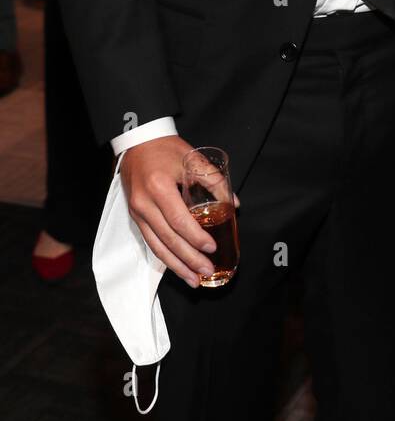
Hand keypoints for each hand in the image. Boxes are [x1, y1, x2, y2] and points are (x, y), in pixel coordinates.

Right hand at [119, 134, 240, 288]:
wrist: (137, 141)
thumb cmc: (165, 148)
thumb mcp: (192, 158)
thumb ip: (214, 180)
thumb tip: (233, 204)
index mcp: (159, 187)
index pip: (179, 220)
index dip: (196, 237)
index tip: (211, 248)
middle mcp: (144, 203)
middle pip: (168, 239)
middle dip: (189, 259)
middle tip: (206, 271)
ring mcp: (137, 212)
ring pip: (157, 246)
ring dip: (176, 266)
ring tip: (193, 280)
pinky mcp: (135, 216)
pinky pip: (150, 242)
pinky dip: (164, 257)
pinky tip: (177, 267)